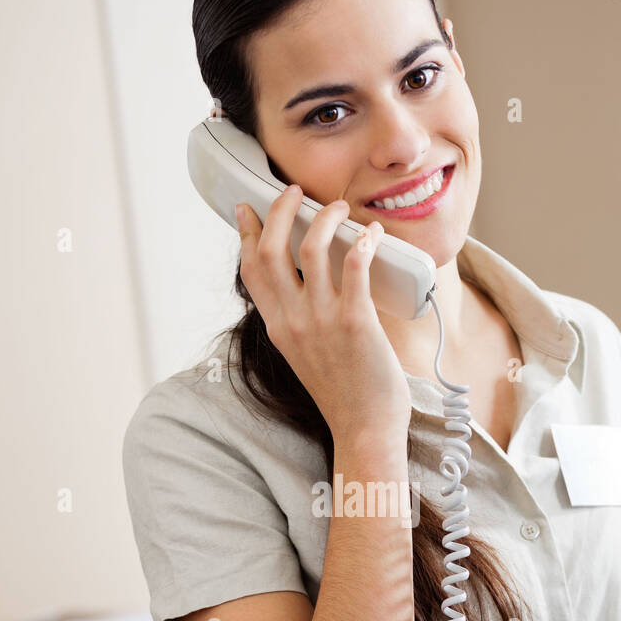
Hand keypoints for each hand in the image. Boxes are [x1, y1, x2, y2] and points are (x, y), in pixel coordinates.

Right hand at [236, 187, 411, 444]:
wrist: (365, 429)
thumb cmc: (344, 394)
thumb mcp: (306, 355)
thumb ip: (299, 322)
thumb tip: (306, 288)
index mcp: (278, 327)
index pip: (251, 270)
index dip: (247, 233)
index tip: (249, 208)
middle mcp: (293, 321)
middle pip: (271, 249)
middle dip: (279, 210)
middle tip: (294, 191)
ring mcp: (322, 320)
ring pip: (311, 248)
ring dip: (325, 217)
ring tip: (340, 206)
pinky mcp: (355, 322)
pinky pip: (354, 266)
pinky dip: (364, 241)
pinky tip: (373, 233)